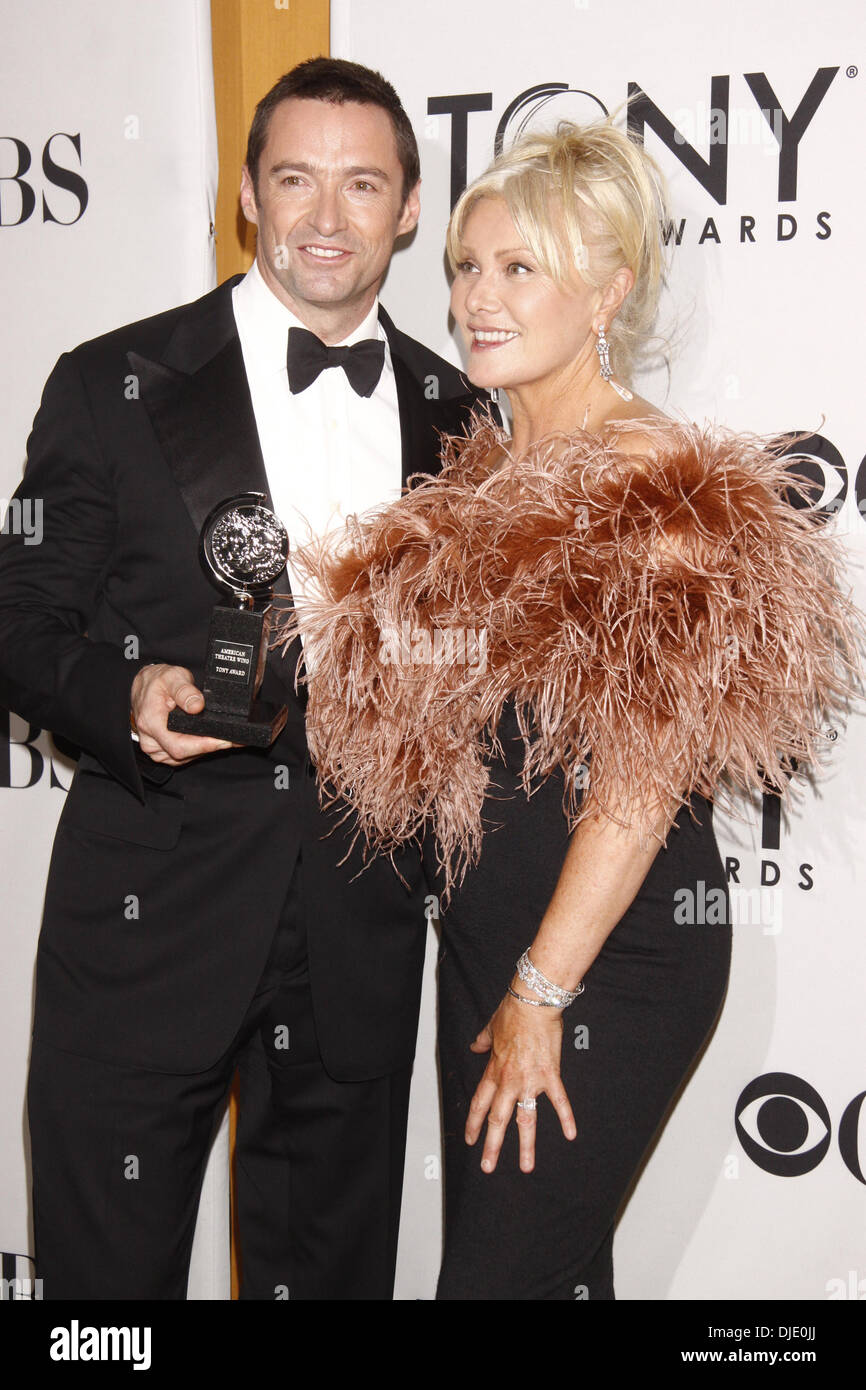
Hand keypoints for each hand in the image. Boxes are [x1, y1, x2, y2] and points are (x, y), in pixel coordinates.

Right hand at [130, 663, 237, 764]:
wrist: (144, 687)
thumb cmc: (157, 682)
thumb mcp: (171, 677)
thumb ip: (184, 690)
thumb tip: (197, 706)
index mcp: (151, 723)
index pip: (179, 745)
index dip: (203, 746)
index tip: (224, 740)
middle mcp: (151, 741)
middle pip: (185, 754)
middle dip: (211, 747)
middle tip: (234, 739)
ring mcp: (156, 749)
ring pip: (186, 757)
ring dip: (207, 749)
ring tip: (226, 738)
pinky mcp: (163, 751)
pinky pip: (184, 756)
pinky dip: (199, 749)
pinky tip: (211, 739)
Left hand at [466, 990, 575, 1173]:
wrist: (533, 1003)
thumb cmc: (513, 1012)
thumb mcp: (491, 1028)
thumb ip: (483, 1041)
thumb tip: (475, 1045)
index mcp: (494, 1071)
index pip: (480, 1104)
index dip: (474, 1124)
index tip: (471, 1140)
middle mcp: (509, 1081)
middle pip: (498, 1119)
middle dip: (492, 1146)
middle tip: (487, 1167)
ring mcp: (530, 1081)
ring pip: (525, 1119)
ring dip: (525, 1146)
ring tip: (526, 1167)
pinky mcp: (550, 1075)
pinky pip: (558, 1101)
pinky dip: (566, 1118)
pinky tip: (570, 1134)